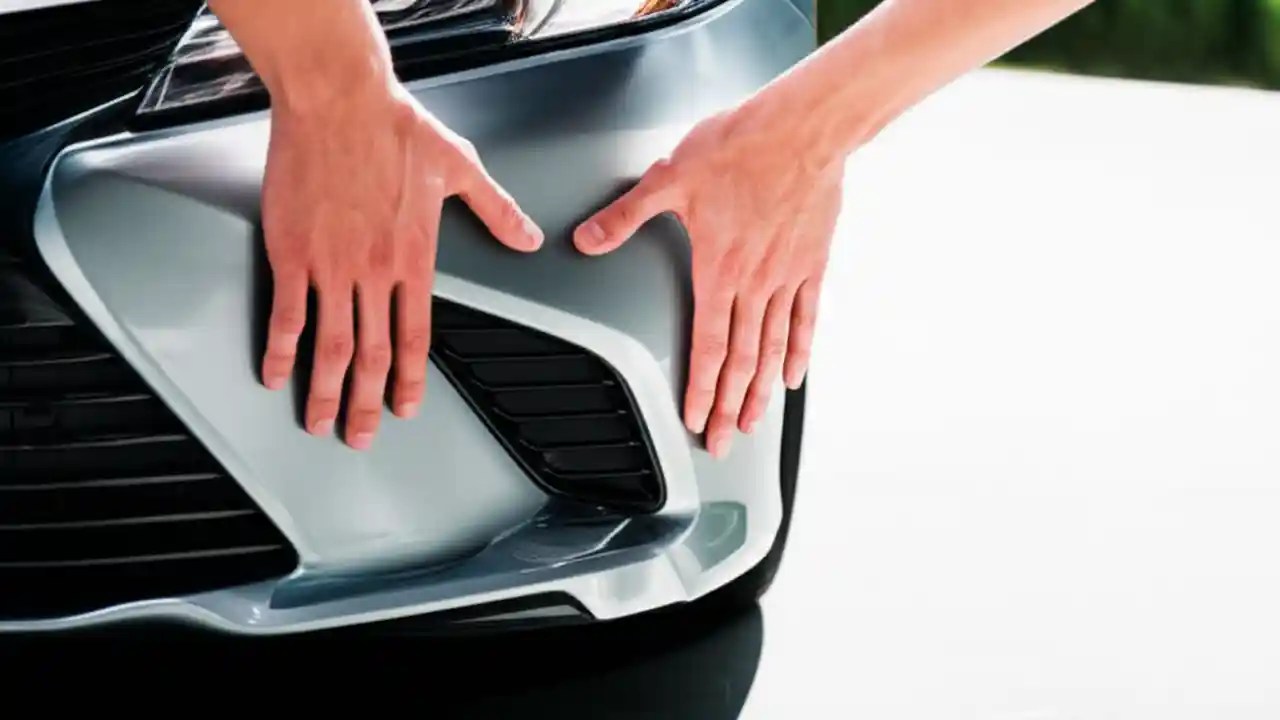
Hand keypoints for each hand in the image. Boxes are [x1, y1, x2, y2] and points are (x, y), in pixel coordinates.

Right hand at [260, 83, 541, 448]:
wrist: (340, 97)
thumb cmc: (396, 126)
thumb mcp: (461, 168)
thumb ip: (496, 210)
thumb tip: (528, 237)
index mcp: (415, 256)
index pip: (417, 337)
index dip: (410, 381)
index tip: (406, 408)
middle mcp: (375, 270)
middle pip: (373, 354)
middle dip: (366, 403)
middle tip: (360, 438)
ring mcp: (331, 264)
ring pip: (330, 344)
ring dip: (325, 390)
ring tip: (319, 422)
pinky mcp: (291, 250)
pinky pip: (286, 312)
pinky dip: (280, 349)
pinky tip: (274, 374)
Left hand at [574, 100, 842, 457]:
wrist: (803, 127)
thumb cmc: (740, 145)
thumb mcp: (669, 177)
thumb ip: (626, 216)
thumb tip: (586, 240)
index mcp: (717, 268)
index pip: (707, 345)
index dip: (702, 389)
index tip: (697, 420)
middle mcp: (754, 282)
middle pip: (741, 360)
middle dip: (729, 407)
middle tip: (723, 442)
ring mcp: (787, 276)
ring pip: (772, 348)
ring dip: (761, 391)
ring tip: (753, 424)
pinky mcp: (812, 262)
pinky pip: (805, 318)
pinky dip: (799, 351)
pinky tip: (793, 376)